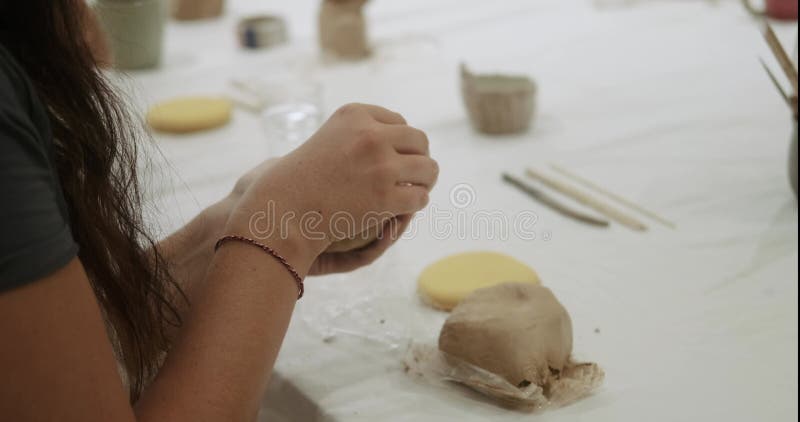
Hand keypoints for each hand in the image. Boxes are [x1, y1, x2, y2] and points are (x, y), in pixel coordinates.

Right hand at [225, 103, 437, 272]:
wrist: (284, 210)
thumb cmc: (303, 178)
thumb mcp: (331, 137)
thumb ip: (362, 132)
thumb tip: (406, 136)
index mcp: (356, 114)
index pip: (399, 121)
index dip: (400, 142)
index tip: (392, 158)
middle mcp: (371, 135)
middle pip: (419, 140)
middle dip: (418, 158)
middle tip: (410, 176)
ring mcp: (381, 166)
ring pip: (428, 169)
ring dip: (424, 181)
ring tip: (413, 190)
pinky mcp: (386, 197)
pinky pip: (420, 197)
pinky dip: (416, 203)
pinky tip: (403, 208)